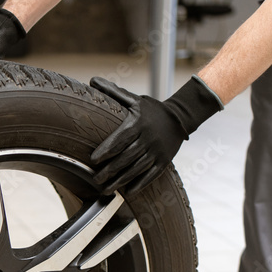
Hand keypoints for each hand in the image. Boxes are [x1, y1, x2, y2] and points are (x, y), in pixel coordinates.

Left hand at [89, 76, 222, 195]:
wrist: (179, 118)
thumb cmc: (151, 109)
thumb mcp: (134, 99)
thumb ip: (113, 92)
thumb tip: (92, 80)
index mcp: (139, 123)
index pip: (121, 138)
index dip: (107, 149)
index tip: (94, 160)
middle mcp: (148, 138)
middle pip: (127, 157)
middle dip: (110, 170)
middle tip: (96, 180)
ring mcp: (157, 151)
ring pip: (137, 168)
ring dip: (121, 180)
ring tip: (106, 189)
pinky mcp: (164, 161)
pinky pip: (151, 175)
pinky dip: (140, 184)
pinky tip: (128, 192)